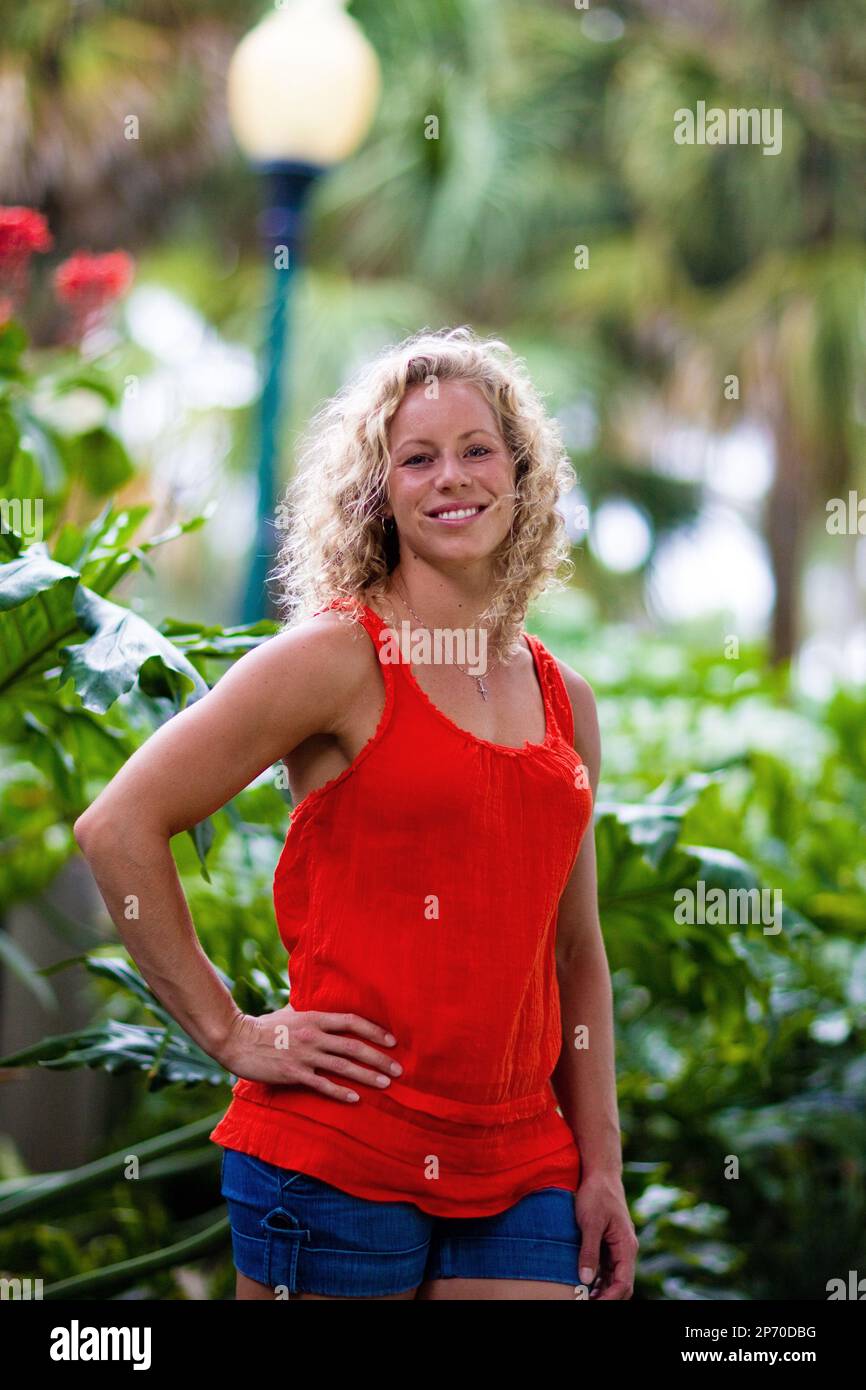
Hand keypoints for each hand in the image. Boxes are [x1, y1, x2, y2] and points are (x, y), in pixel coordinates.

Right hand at [217, 1005, 401, 1101]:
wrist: (237, 1040)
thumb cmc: (264, 1027)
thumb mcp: (290, 1013)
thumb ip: (309, 1014)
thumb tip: (324, 1011)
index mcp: (314, 1018)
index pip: (352, 1022)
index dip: (374, 1031)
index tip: (392, 1041)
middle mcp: (314, 1035)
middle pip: (354, 1046)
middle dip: (379, 1058)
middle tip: (398, 1069)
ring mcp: (305, 1055)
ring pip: (343, 1066)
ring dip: (367, 1076)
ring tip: (386, 1084)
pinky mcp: (294, 1073)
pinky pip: (322, 1085)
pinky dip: (340, 1092)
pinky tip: (355, 1098)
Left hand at [574, 1169, 637, 1299]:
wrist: (601, 1173)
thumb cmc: (597, 1194)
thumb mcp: (590, 1222)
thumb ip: (589, 1251)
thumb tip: (585, 1279)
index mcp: (626, 1246)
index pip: (623, 1282)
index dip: (609, 1297)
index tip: (593, 1303)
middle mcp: (626, 1249)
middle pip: (622, 1284)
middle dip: (607, 1297)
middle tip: (585, 1302)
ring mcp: (618, 1247)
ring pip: (615, 1278)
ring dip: (602, 1290)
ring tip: (583, 1297)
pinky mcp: (610, 1243)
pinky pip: (608, 1268)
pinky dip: (599, 1279)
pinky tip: (585, 1283)